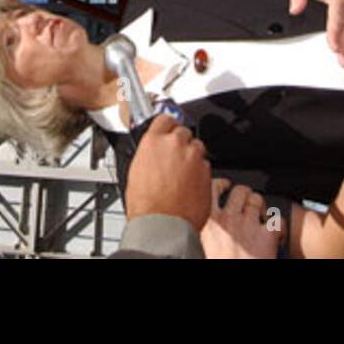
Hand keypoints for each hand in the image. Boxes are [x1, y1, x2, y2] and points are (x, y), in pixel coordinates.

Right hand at [125, 115, 211, 231]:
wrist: (164, 225)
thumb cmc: (146, 205)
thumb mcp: (135, 171)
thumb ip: (149, 154)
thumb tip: (153, 154)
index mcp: (153, 141)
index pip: (165, 118)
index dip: (167, 126)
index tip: (168, 130)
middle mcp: (175, 144)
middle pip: (183, 131)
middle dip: (180, 143)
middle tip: (173, 159)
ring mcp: (194, 156)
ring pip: (197, 147)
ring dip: (191, 157)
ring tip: (181, 175)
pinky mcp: (207, 171)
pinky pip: (205, 165)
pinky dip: (199, 172)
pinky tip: (189, 185)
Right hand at [200, 178, 282, 257]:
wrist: (235, 292)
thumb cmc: (218, 265)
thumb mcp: (201, 247)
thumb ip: (205, 231)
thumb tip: (206, 227)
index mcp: (209, 222)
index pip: (212, 188)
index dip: (220, 184)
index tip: (223, 185)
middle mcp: (229, 219)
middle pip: (240, 190)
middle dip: (245, 193)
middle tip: (246, 201)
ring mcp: (249, 226)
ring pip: (258, 200)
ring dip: (261, 205)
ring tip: (261, 214)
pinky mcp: (268, 237)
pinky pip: (277, 220)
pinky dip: (279, 225)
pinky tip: (276, 233)